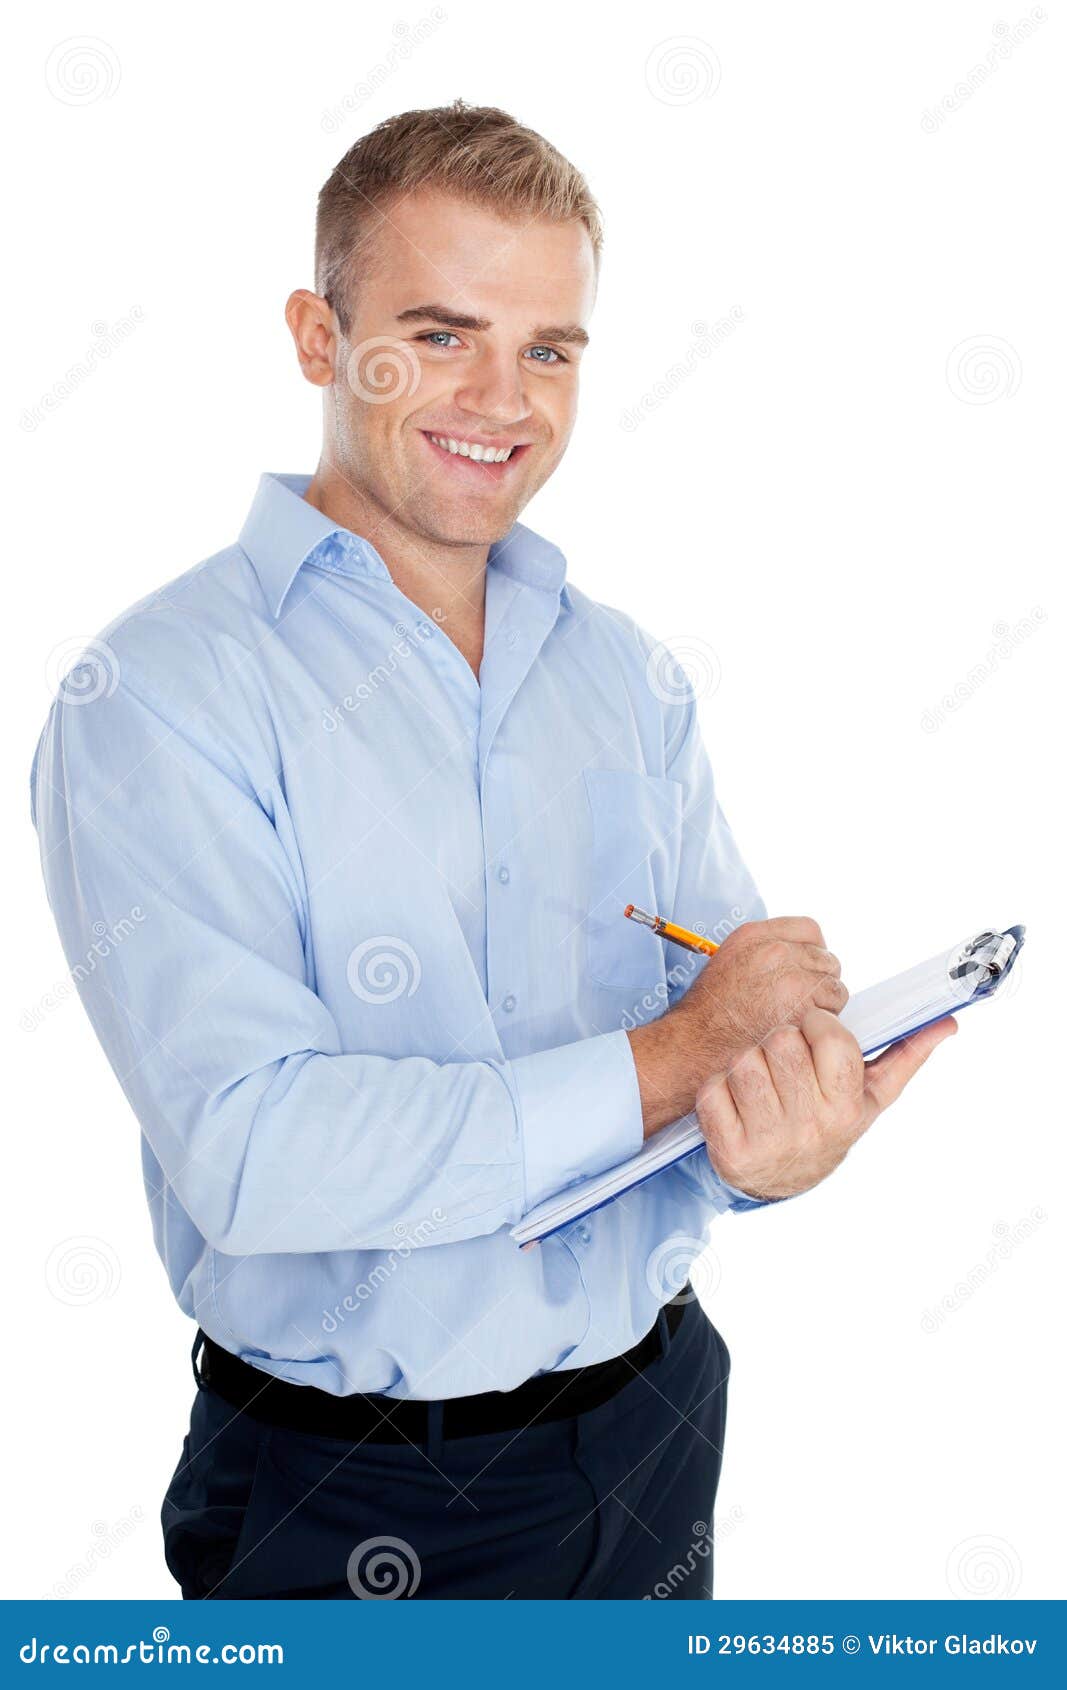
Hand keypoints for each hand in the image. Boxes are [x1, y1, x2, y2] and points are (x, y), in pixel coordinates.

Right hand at [673, 916, 847, 1059]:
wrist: (693, 1046)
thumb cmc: (708, 1012)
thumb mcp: (729, 962)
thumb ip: (766, 953)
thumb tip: (802, 959)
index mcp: (755, 935)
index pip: (809, 930)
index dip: (814, 951)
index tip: (808, 969)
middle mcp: (775, 952)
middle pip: (827, 960)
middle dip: (820, 981)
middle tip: (803, 1003)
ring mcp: (791, 981)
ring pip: (835, 988)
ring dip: (825, 1005)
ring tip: (799, 1021)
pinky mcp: (802, 1011)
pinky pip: (833, 1014)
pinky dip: (822, 1026)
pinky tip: (799, 1035)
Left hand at [695, 1007, 957, 1199]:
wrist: (783, 1180)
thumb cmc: (829, 1122)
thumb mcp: (869, 1096)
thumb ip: (906, 1056)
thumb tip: (945, 1024)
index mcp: (847, 1107)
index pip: (831, 1036)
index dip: (818, 1024)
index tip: (815, 1035)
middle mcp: (811, 1126)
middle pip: (782, 1041)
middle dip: (780, 1041)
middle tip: (786, 1062)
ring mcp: (769, 1140)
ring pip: (745, 1061)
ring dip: (748, 1063)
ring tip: (763, 1082)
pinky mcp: (730, 1151)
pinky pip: (713, 1090)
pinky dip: (718, 1090)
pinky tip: (736, 1104)